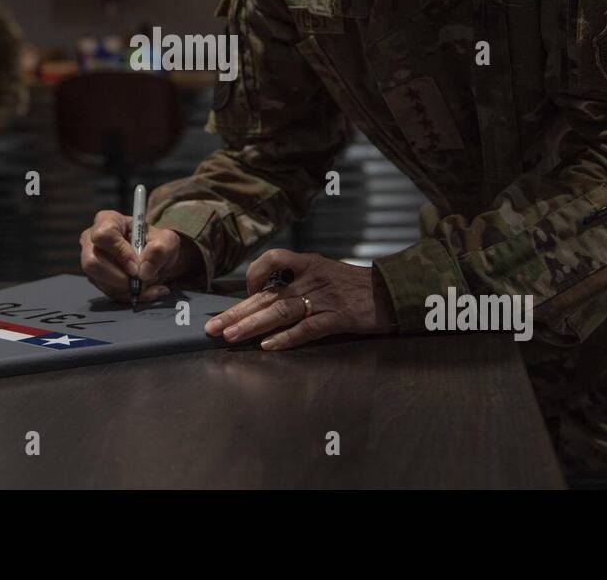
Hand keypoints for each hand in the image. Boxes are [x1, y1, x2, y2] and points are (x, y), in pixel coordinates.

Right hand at [79, 210, 202, 302]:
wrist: (154, 257)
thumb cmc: (156, 242)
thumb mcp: (167, 241)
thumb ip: (159, 250)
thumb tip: (143, 272)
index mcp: (107, 220)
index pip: (104, 236)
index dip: (120, 253)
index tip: (137, 266)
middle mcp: (92, 240)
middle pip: (93, 263)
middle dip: (121, 278)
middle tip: (143, 281)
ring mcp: (91, 260)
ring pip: (99, 281)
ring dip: (127, 290)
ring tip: (150, 287)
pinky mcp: (96, 279)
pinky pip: (107, 292)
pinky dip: (128, 296)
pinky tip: (146, 292)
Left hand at [204, 249, 395, 350]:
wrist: (393, 292)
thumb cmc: (356, 285)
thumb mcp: (326, 272)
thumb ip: (299, 280)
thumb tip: (266, 297)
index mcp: (308, 263)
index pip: (273, 259)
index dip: (254, 273)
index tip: (244, 292)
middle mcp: (312, 278)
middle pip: (268, 294)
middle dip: (237, 311)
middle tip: (213, 327)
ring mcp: (325, 298)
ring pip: (281, 311)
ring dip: (253, 325)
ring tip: (230, 336)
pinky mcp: (338, 317)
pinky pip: (307, 328)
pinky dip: (287, 338)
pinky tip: (268, 346)